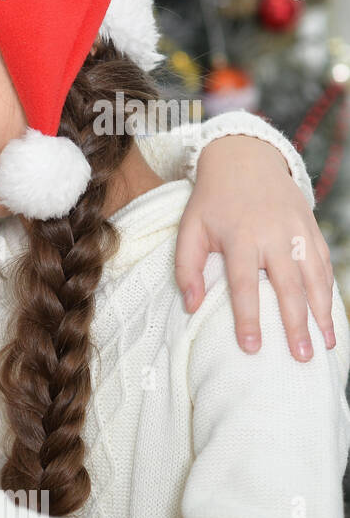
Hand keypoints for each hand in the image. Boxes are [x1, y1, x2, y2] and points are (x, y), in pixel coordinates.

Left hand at [177, 134, 336, 361]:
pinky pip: (325, 265)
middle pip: (289, 287)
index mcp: (241, 238)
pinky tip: (331, 316)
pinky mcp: (311, 230)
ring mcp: (298, 232)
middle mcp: (274, 236)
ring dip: (323, 313)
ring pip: (315, 278)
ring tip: (327, 344)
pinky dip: (330, 291)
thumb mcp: (189, 229)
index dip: (249, 318)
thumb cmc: (212, 201)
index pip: (245, 285)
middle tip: (302, 358)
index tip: (251, 348)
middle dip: (296, 325)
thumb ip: (186, 267)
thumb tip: (191, 305)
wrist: (245, 159)